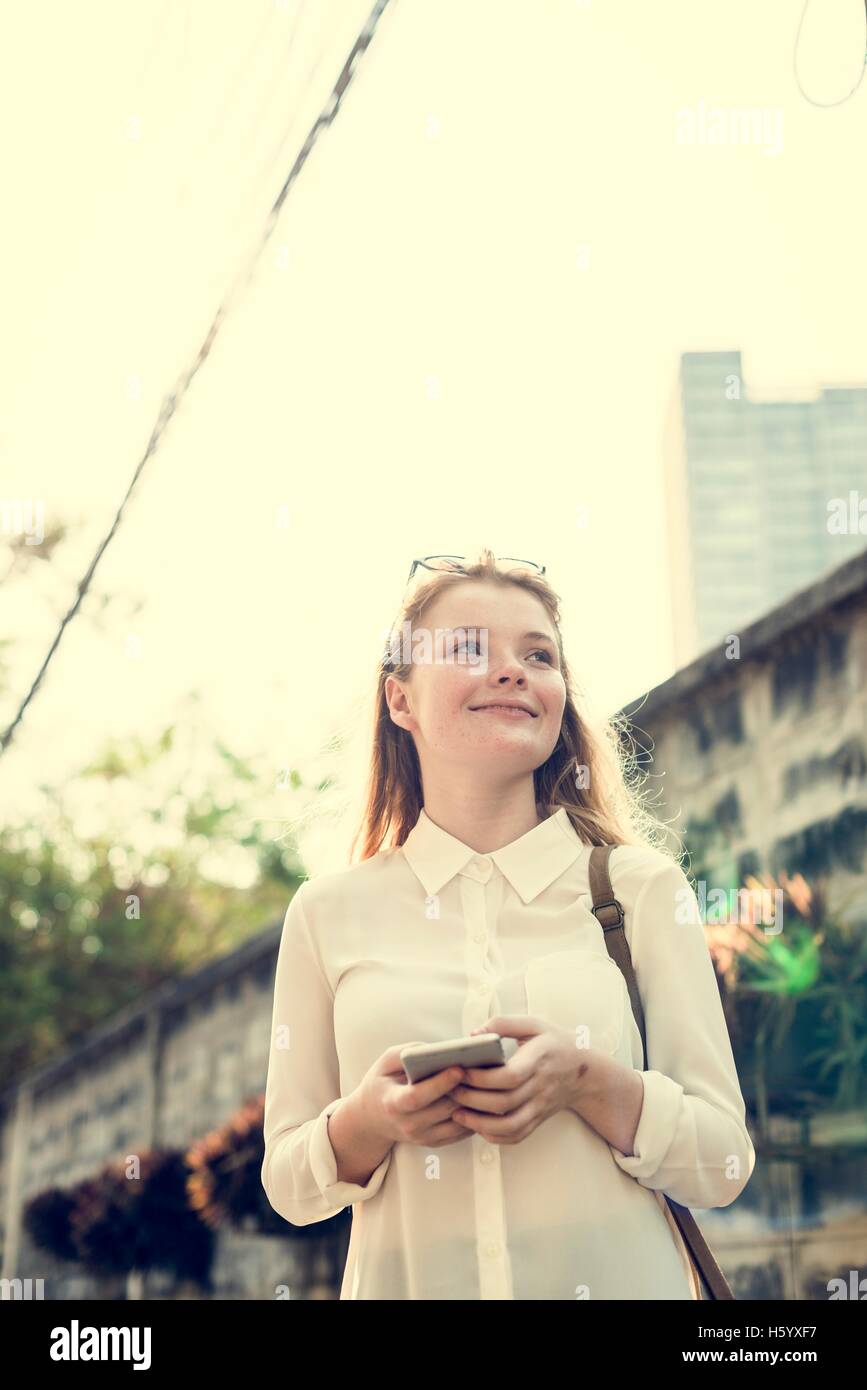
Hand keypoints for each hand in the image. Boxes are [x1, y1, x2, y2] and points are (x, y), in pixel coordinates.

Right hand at [355, 1043, 473, 1148]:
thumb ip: (408, 1052)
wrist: (372, 1118)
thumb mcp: (386, 1062)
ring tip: (486, 1082)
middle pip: (443, 1109)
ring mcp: (422, 1137)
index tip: (459, 1068)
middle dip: (464, 1090)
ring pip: (457, 1122)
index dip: (439, 1084)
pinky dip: (474, 1115)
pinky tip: (482, 1098)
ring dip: (473, 1104)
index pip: (418, 1097)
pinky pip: (461, 1132)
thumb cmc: (382, 1083)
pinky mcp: (434, 1142)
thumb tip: (438, 1050)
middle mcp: (408, 1125)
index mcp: (393, 1103)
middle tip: (483, 1070)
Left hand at [448, 1015, 590, 1143]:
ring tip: (457, 1114)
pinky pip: (516, 1135)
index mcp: (539, 1059)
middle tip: (450, 1091)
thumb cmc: (554, 1043)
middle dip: (472, 1099)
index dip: (483, 1077)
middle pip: (504, 1102)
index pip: (511, 1076)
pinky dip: (495, 1136)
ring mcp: (540, 1106)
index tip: (462, 1071)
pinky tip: (477, 1126)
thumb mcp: (534, 1024)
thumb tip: (474, 1035)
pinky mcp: (538, 1119)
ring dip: (480, 1123)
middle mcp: (540, 1086)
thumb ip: (503, 1023)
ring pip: (509, 1125)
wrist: (585, 1071)